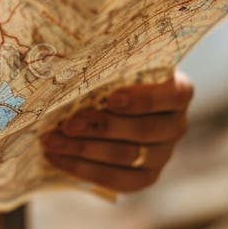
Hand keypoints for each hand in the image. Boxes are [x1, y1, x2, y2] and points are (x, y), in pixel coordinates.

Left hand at [41, 71, 193, 192]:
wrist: (102, 106)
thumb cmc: (108, 75)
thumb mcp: (110, 62)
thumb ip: (102, 58)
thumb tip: (64, 49)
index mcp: (177, 90)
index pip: (173, 95)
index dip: (144, 99)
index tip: (111, 98)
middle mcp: (175, 124)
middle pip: (143, 130)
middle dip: (101, 127)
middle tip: (67, 124)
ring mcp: (162, 154)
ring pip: (126, 156)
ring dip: (84, 149)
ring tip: (50, 141)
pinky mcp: (145, 177)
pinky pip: (117, 180)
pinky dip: (83, 169)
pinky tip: (56, 157)